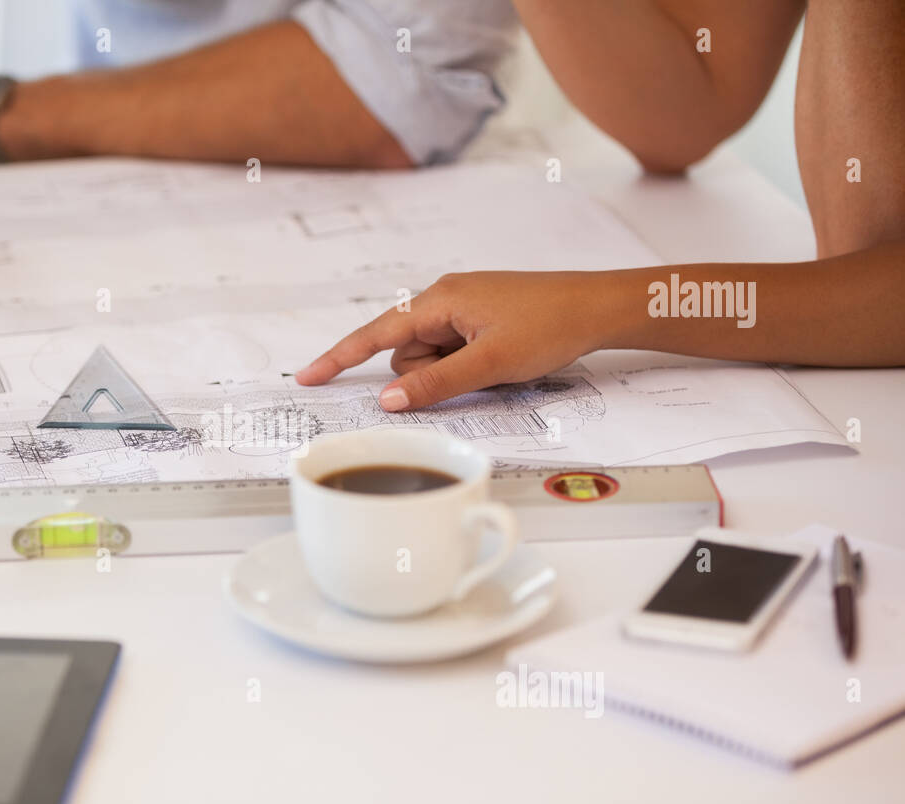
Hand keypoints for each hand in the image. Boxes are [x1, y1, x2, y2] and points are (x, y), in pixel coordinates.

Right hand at [295, 272, 610, 409]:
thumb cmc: (551, 325)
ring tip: (496, 364)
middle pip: (406, 355)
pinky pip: (452, 353)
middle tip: (477, 372)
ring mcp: (462, 310)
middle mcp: (444, 299)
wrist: (601, 308)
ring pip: (430, 359)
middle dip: (429, 375)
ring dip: (452, 372)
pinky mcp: (478, 320)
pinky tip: (500, 360)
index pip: (375, 334)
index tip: (308, 376)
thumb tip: (387, 399)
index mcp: (439, 300)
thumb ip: (434, 383)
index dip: (339, 358)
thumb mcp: (490, 363)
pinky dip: (467, 366)